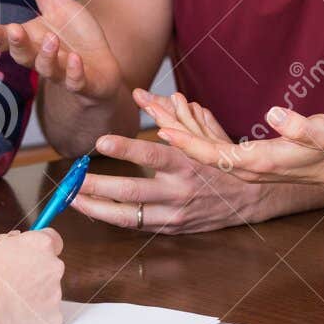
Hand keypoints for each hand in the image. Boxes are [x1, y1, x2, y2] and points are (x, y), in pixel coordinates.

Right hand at [0, 0, 121, 102]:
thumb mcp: (55, 2)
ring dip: (47, 55)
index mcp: (30, 40)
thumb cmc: (75, 34)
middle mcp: (41, 58)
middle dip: (18, 44)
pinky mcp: (84, 83)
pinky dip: (74, 73)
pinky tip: (75, 60)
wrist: (103, 66)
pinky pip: (75, 82)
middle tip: (14, 30)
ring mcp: (61, 73)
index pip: (6, 38)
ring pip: (47, 69)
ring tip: (50, 39)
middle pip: (23, 55)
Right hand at [0, 229, 65, 323]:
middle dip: (37, 274)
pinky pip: (46, 315)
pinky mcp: (53, 317)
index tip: (34, 254)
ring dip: (35, 296)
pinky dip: (34, 317)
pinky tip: (16, 316)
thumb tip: (15, 239)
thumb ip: (8, 239)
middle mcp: (54, 266)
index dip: (41, 248)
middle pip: (51, 267)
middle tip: (15, 283)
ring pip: (49, 293)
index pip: (53, 239)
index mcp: (40, 244)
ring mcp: (56, 293)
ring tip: (11, 302)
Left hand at [72, 125, 282, 234]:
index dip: (126, 150)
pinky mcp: (172, 229)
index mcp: (188, 163)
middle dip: (98, 187)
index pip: (153, 156)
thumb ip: (172, 114)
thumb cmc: (224, 160)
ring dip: (96, 208)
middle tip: (72, 179)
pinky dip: (112, 218)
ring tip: (72, 198)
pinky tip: (92, 208)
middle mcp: (180, 191)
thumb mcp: (204, 134)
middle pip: (132, 192)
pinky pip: (136, 226)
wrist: (252, 200)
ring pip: (128, 217)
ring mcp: (175, 214)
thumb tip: (142, 94)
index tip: (100, 142)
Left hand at [155, 104, 323, 189]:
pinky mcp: (244, 161)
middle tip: (138, 112)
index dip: (187, 143)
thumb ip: (300, 126)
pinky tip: (181, 114)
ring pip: (200, 149)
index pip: (213, 155)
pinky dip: (192, 130)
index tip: (163, 131)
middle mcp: (244, 168)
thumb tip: (274, 113)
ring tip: (145, 110)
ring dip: (174, 129)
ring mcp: (242, 167)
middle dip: (168, 132)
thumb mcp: (322, 133)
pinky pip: (209, 147)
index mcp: (258, 163)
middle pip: (197, 152)